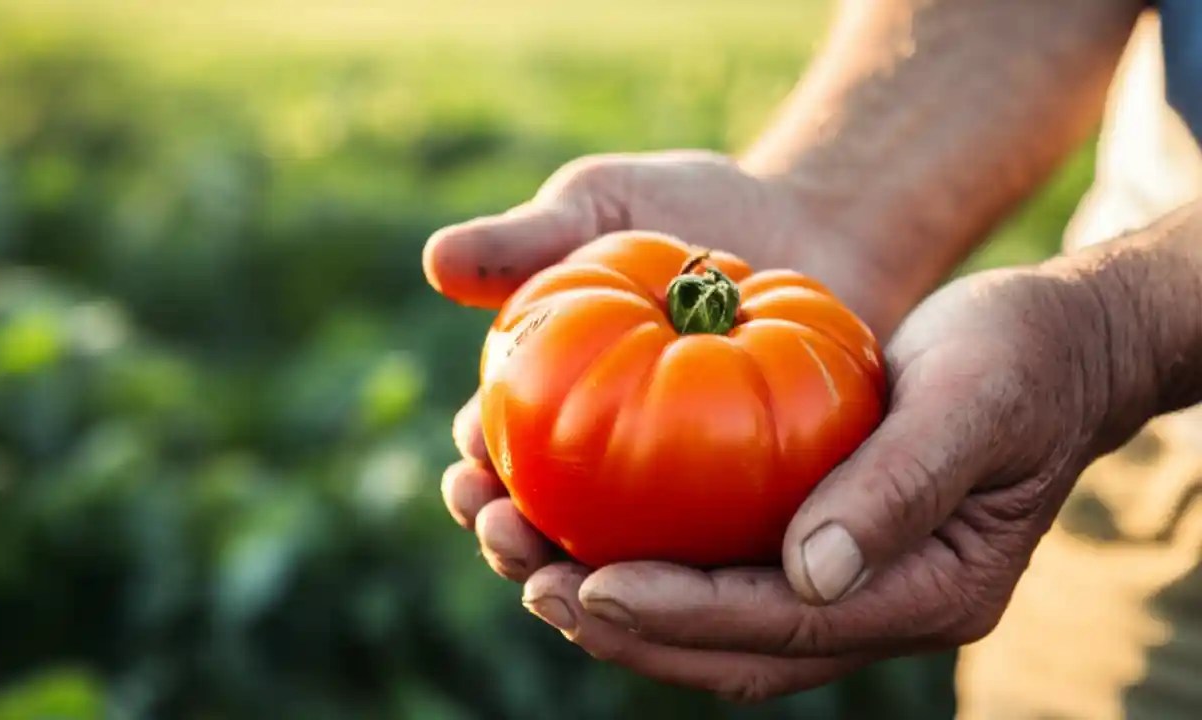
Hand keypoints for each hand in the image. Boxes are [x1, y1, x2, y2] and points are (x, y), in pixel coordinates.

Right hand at [427, 150, 904, 581]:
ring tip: (577, 583)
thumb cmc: (683, 207)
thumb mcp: (599, 205)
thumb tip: (437, 261)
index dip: (472, 478)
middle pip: (539, 523)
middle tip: (512, 542)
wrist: (800, 225)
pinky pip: (707, 555)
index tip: (470, 479)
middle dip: (511, 546)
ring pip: (614, 560)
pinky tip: (687, 582)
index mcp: (543, 398)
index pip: (489, 454)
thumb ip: (526, 238)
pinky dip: (688, 573)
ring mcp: (665, 494)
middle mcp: (593, 457)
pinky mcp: (736, 511)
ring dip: (584, 582)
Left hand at [516, 262, 1130, 700]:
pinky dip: (642, 556)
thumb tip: (813, 573)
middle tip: (521, 574)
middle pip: (732, 649)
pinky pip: (716, 571)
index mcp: (927, 593)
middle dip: (621, 625)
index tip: (589, 584)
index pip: (787, 626)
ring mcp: (844, 583)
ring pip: (712, 624)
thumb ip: (902, 485)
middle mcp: (877, 607)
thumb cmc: (1021, 357)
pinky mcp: (812, 542)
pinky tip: (572, 518)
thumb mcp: (975, 401)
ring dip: (612, 602)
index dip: (683, 615)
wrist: (1053, 346)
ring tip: (518, 550)